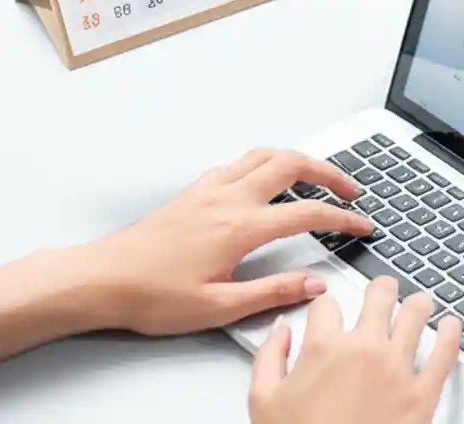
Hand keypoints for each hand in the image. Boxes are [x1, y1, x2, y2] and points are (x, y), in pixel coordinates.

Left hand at [80, 148, 373, 334]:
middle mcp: (227, 199)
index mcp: (240, 228)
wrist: (101, 279)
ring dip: (298, 159)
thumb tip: (313, 284)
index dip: (342, 218)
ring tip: (317, 176)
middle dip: (330, 172)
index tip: (362, 225)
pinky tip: (265, 181)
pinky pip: (238, 163)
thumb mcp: (218, 307)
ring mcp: (209, 190)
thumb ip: (272, 292)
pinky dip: (263, 163)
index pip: (307, 213)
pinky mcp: (193, 192)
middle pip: (292, 164)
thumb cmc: (151, 295)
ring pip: (264, 155)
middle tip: (350, 190)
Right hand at [249, 278, 460, 423]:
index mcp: (323, 348)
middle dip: (381, 290)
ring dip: (418, 304)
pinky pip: (445, 352)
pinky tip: (452, 326)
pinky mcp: (423, 392)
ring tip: (420, 303)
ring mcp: (397, 368)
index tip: (331, 312)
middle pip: (379, 296)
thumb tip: (280, 330)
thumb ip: (269, 356)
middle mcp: (363, 350)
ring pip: (416, 313)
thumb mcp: (263, 400)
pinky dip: (452, 334)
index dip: (327, 307)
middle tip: (384, 291)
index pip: (327, 305)